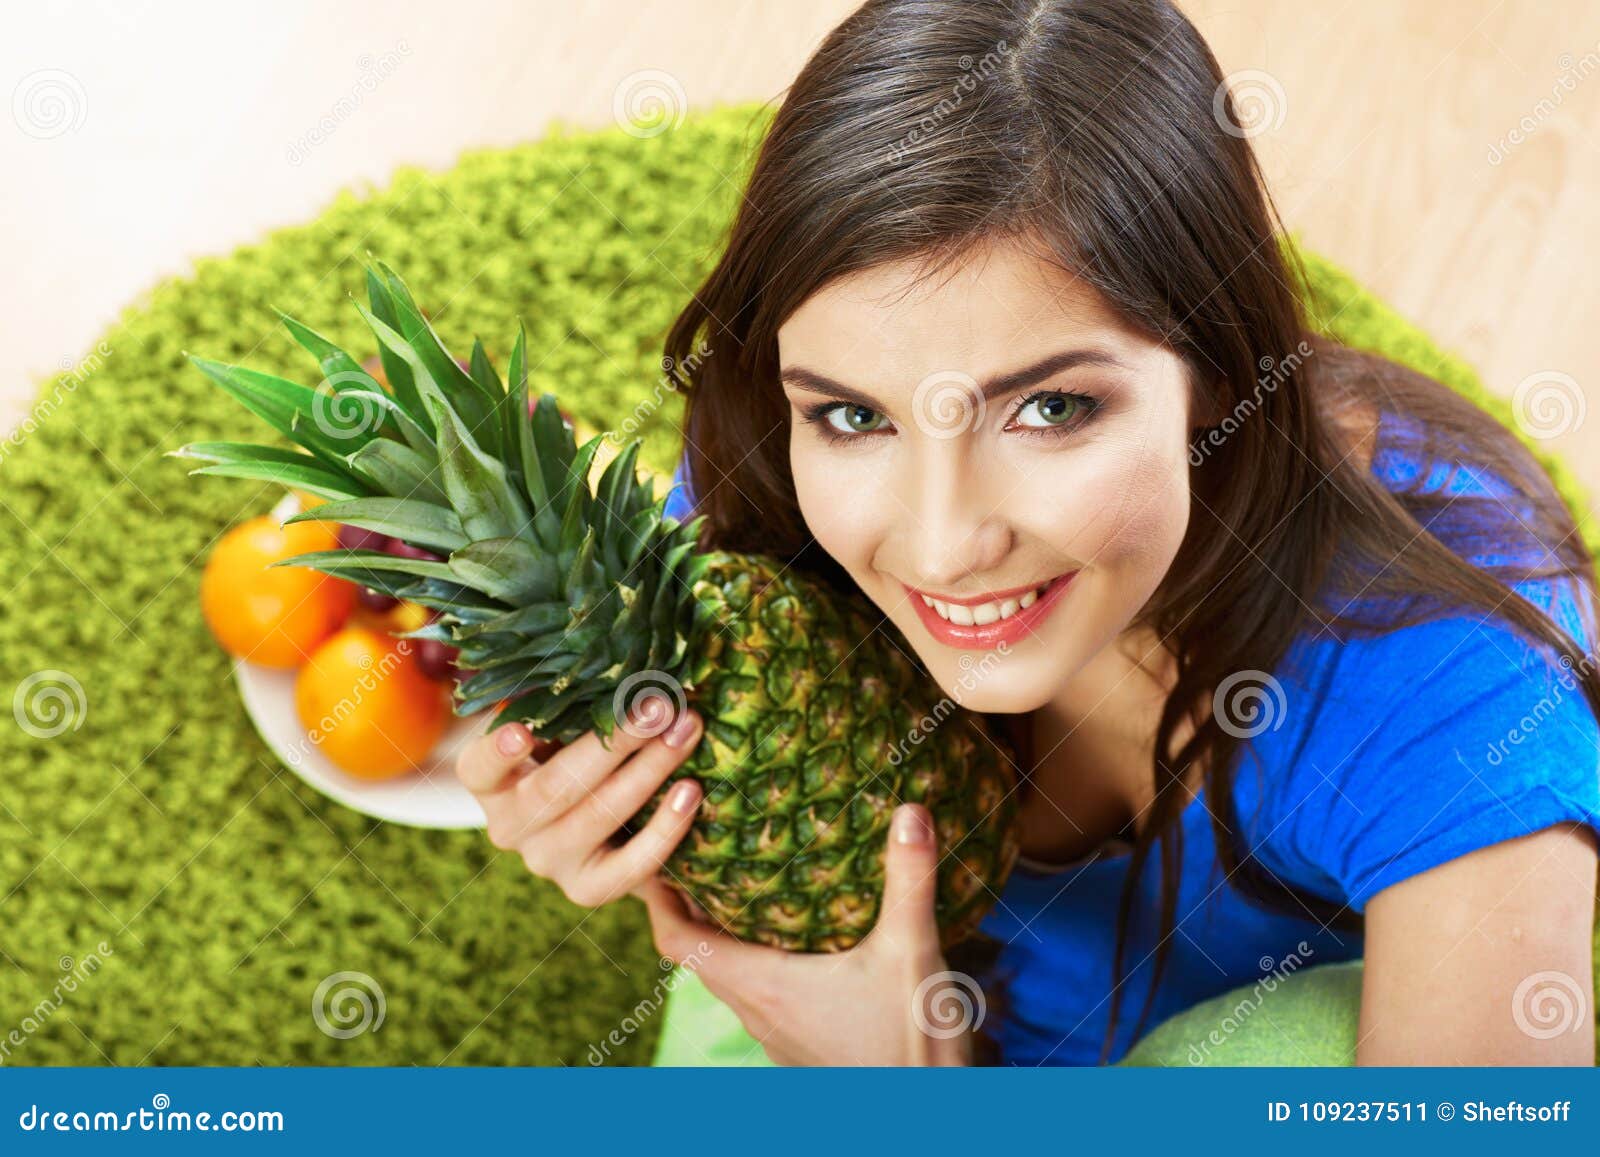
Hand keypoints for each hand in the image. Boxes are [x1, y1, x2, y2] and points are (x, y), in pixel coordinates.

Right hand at [456, 700, 703, 908]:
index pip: (479, 768)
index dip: (498, 751)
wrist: (594, 828)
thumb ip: (568, 700)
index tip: (523, 730)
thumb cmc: (570, 752)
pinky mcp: (588, 889)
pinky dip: (664, 830)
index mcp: (491, 783)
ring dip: (650, 771)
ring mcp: (548, 862)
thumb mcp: (559, 727)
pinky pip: (629, 867)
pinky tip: (690, 792)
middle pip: (558, 787)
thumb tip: (608, 654)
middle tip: (659, 705)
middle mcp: (511, 827)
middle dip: (614, 742)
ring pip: (598, 817)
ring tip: (686, 731)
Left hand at [639, 802, 974, 1065]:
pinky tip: (791, 929)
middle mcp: (758, 1011)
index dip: (656, 896)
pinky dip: (754, 953)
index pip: (677, 941)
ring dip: (720, 929)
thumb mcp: (912, 955)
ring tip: (737, 877)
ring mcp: (777, 1031)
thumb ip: (908, 882)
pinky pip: (758, 991)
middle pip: (696, 953)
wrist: (929, 1119)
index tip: (655, 849)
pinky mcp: (799, 1042)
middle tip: (694, 847)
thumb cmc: (911, 1048)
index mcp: (765, 986)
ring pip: (727, 974)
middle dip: (687, 901)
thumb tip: (910, 813)